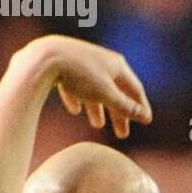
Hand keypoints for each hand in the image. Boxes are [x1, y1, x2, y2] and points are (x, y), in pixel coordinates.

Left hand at [24, 35, 151, 138]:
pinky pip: (73, 86)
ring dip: (97, 108)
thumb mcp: (105, 93)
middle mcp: (102, 61)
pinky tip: (74, 110)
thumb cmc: (79, 75)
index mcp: (117, 65)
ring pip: (94, 89)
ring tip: (98, 125)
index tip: (146, 121)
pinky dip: (77, 98)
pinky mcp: (63, 67)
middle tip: (122, 134)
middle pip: (115, 91)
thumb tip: (145, 117)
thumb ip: (124, 106)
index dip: (141, 106)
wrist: (45, 58)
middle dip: (119, 113)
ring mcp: (82, 63)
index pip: (134, 88)